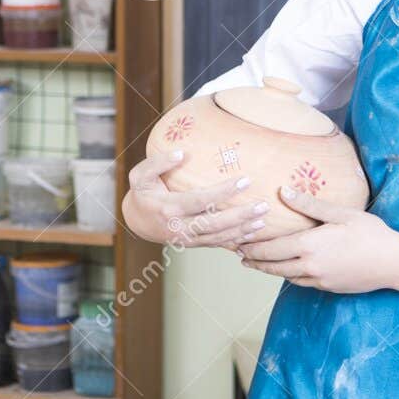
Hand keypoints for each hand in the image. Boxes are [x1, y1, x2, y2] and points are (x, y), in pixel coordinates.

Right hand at [122, 150, 271, 248]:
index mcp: (169, 208)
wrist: (136, 222)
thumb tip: (182, 153)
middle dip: (240, 216)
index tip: (245, 180)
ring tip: (263, 220)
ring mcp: (187, 239)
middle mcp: (179, 227)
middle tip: (263, 206)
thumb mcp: (140, 175)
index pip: (201, 200)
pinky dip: (236, 240)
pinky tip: (252, 233)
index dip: (224, 192)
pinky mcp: (193, 244)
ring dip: (242, 230)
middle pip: (215, 224)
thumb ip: (158, 162)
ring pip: (218, 237)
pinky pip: (217, 244)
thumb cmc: (141, 194)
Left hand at [236, 187, 398, 292]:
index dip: (252, 248)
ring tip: (257, 264)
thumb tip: (284, 191)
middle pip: (274, 266)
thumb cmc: (370, 233)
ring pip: (286, 276)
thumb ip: (309, 205)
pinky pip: (302, 282)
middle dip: (255, 261)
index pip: (271, 249)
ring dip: (270, 270)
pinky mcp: (328, 287)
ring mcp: (319, 280)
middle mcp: (310, 266)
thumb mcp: (341, 214)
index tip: (238, 244)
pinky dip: (289, 275)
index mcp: (310, 245)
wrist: (394, 263)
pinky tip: (287, 270)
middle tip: (241, 257)